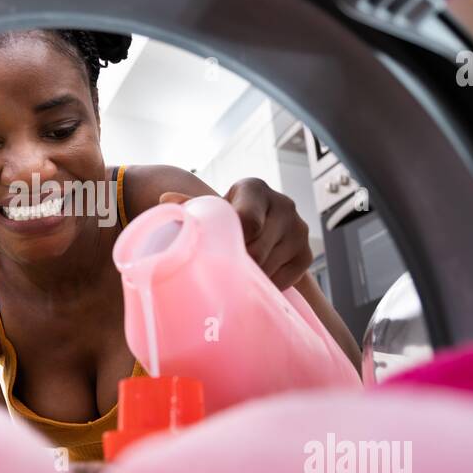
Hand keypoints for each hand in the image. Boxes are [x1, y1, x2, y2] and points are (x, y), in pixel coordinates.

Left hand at [160, 178, 313, 288]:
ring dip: (251, 276)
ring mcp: (299, 229)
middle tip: (220, 273)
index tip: (218, 254)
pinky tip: (254, 278)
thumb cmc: (229, 217)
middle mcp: (283, 204)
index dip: (232, 243)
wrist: (263, 228)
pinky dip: (267, 283)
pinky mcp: (307, 254)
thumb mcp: (212, 209)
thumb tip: (165, 198)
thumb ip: (192, 205)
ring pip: (270, 266)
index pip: (248, 221)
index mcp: (255, 188)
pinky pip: (285, 278)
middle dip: (238, 264)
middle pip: (258, 249)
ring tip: (235, 275)